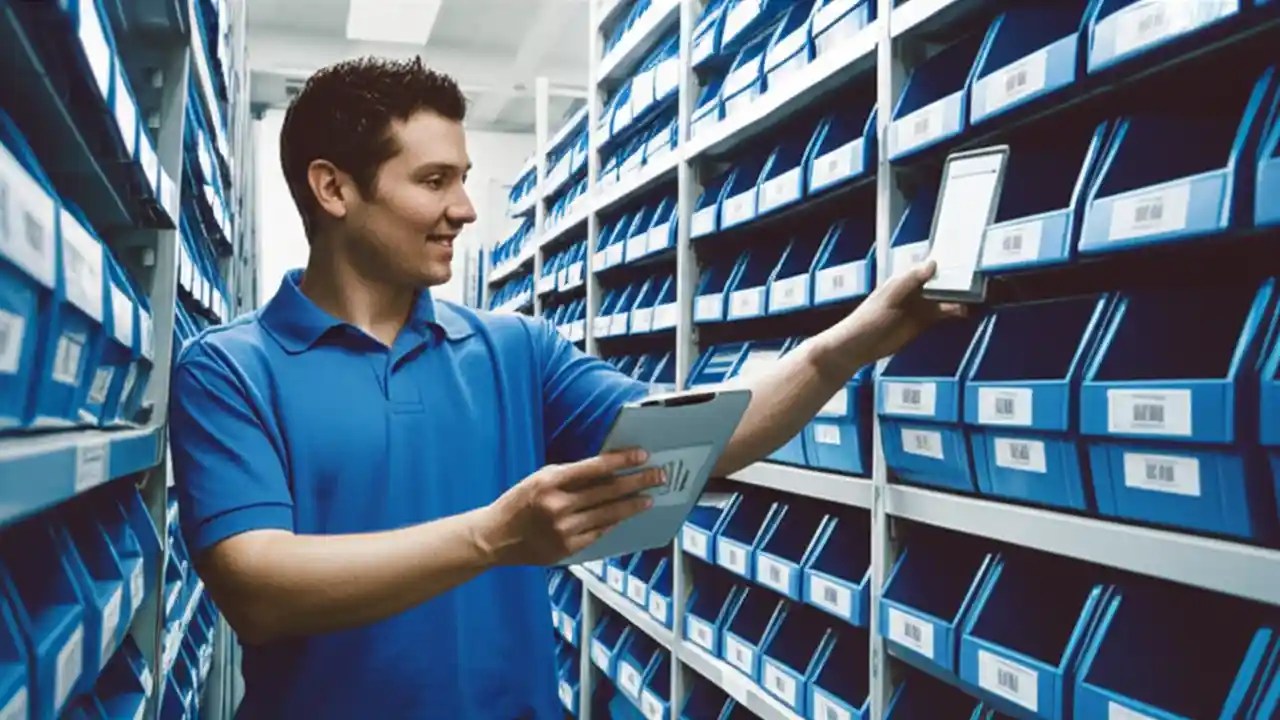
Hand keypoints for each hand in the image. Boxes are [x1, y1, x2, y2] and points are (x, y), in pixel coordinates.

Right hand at [477, 449, 664, 565]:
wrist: (495, 537)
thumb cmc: (520, 502)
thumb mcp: (540, 479)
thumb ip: (571, 476)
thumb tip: (608, 470)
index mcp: (550, 482)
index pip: (594, 468)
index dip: (622, 461)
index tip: (643, 455)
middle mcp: (558, 505)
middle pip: (608, 491)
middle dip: (637, 482)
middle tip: (659, 476)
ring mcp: (564, 529)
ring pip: (608, 514)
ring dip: (633, 505)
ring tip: (649, 497)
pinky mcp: (567, 548)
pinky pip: (599, 533)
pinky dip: (614, 522)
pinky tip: (626, 516)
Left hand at [816, 260, 967, 373]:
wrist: (859, 346)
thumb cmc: (870, 317)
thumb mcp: (890, 296)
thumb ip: (911, 280)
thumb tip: (933, 263)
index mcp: (904, 278)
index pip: (929, 265)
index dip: (946, 260)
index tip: (967, 254)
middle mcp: (915, 289)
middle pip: (941, 281)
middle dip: (957, 278)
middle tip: (980, 276)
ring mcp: (920, 306)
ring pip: (945, 297)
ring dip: (960, 296)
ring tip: (979, 295)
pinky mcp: (923, 322)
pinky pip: (943, 313)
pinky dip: (956, 311)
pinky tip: (967, 311)